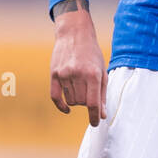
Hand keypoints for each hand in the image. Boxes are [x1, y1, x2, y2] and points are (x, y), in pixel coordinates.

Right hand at [50, 1, 107, 125]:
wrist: (74, 34)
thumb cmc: (92, 53)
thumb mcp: (102, 71)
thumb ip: (102, 94)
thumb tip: (101, 114)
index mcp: (92, 74)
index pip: (93, 103)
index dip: (94, 116)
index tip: (95, 123)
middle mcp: (77, 74)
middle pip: (82, 103)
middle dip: (87, 102)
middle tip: (89, 90)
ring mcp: (64, 74)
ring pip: (71, 101)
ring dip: (77, 100)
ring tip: (80, 86)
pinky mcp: (54, 74)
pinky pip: (55, 97)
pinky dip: (62, 106)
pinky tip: (67, 109)